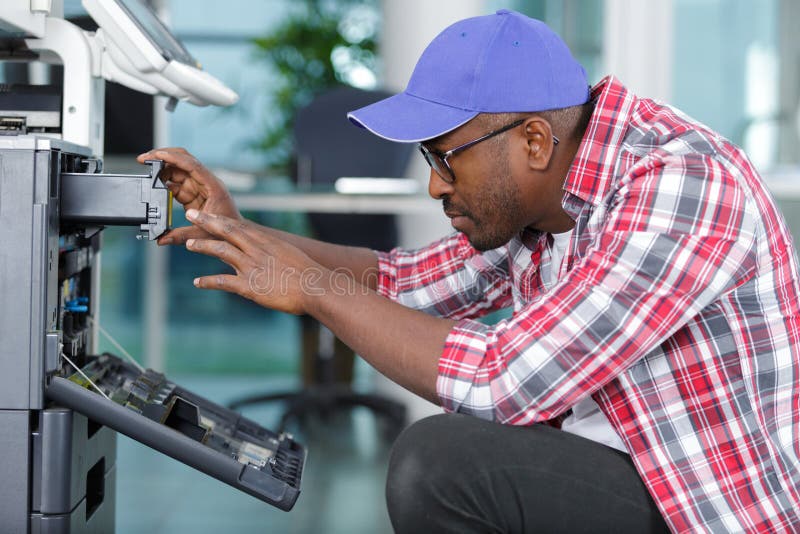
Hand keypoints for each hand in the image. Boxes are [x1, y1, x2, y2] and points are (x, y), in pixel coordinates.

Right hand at [137, 147, 241, 245]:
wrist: (235, 236)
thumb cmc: (228, 232)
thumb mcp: (203, 234)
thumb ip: (181, 236)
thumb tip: (160, 239)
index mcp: (213, 187)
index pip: (192, 165)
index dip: (173, 158)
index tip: (156, 155)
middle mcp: (206, 183)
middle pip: (183, 161)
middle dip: (163, 157)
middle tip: (144, 159)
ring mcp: (199, 187)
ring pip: (178, 170)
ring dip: (161, 169)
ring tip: (145, 171)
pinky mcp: (193, 194)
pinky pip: (176, 183)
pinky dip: (163, 183)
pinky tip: (153, 185)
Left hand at [183, 209, 322, 314]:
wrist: (315, 286)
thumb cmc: (308, 274)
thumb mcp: (291, 256)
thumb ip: (276, 254)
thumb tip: (272, 257)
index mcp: (267, 242)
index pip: (239, 226)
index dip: (221, 219)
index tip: (208, 212)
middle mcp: (256, 250)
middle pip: (227, 230)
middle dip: (206, 221)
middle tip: (190, 214)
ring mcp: (251, 266)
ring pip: (221, 250)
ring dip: (203, 246)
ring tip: (189, 244)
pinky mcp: (249, 285)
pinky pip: (222, 281)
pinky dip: (207, 281)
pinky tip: (197, 283)